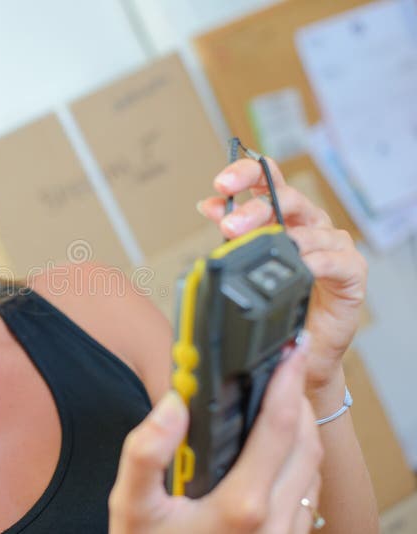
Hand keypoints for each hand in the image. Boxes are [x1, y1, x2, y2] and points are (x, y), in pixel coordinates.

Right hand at [109, 342, 322, 533]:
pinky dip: (298, 460)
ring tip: (276, 402)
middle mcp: (273, 521)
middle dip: (297, 399)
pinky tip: (273, 449)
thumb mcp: (129, 506)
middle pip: (305, 444)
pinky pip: (306, 493)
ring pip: (310, 469)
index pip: (278, 427)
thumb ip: (144, 452)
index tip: (288, 352)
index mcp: (241, 505)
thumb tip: (172, 406)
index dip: (286, 382)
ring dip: (301, 430)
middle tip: (279, 371)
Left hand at [196, 157, 367, 392]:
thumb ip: (232, 233)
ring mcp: (332, 244)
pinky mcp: (351, 270)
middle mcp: (309, 222)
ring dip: (282, 236)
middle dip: (255, 209)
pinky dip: (315, 261)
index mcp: (283, 215)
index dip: (246, 174)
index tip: (221, 184)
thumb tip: (210, 206)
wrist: (302, 346)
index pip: (268, 179)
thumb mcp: (247, 262)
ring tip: (256, 247)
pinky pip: (334, 259)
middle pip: (286, 198)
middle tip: (230, 226)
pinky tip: (299, 266)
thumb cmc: (278, 300)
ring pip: (309, 228)